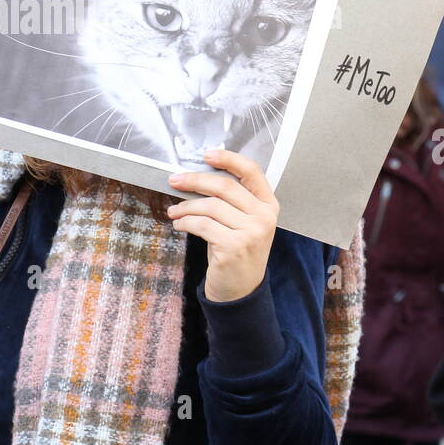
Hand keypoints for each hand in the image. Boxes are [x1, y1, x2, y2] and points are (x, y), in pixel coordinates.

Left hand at [167, 149, 279, 302]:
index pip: (252, 172)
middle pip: (224, 186)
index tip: (207, 154)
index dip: (229, 159)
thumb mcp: (245, 223)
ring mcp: (251, 232)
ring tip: (174, 212)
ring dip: (185, 207)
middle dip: (194, 180)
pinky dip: (185, 223)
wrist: (241, 289)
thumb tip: (199, 176)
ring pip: (210, 206)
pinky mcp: (233, 247)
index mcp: (269, 205)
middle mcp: (264, 217)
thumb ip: (233, 200)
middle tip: (174, 180)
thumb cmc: (238, 251)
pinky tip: (179, 225)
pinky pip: (202, 225)